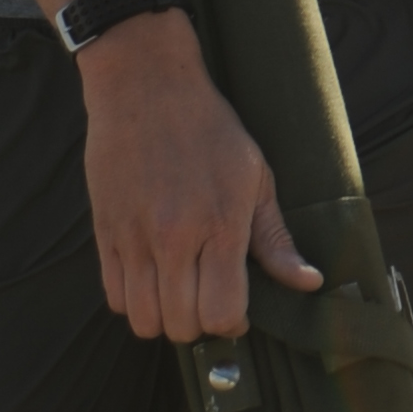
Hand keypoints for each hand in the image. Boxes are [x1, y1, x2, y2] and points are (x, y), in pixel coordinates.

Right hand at [79, 9, 323, 339]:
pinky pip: (113, 296)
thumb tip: (308, 283)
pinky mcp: (104, 232)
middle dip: (200, 324)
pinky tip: (153, 278)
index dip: (233, 322)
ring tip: (179, 292)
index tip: (237, 307)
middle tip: (209, 299)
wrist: (145, 86)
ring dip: (165, 317)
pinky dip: (134, 300)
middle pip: (182, 325)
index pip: (221, 312)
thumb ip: (275, 239)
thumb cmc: (209, 129)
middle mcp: (173, 237)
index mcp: (219, 224)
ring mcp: (134, 237)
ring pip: (144, 320)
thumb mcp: (256, 176)